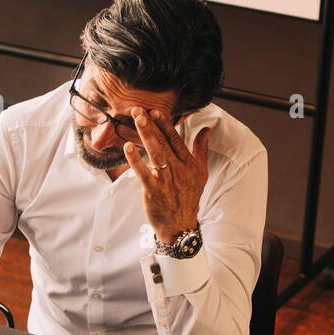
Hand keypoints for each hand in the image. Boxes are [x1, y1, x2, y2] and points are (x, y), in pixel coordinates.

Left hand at [122, 109, 209, 244]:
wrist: (180, 224)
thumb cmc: (188, 198)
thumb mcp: (201, 173)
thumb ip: (201, 150)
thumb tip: (205, 129)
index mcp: (189, 164)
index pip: (176, 139)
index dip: (165, 124)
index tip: (155, 111)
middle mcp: (179, 170)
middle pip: (164, 143)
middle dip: (151, 125)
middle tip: (140, 110)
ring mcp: (166, 180)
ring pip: (155, 153)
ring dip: (146, 135)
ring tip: (137, 120)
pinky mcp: (153, 191)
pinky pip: (143, 172)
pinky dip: (135, 159)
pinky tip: (128, 147)